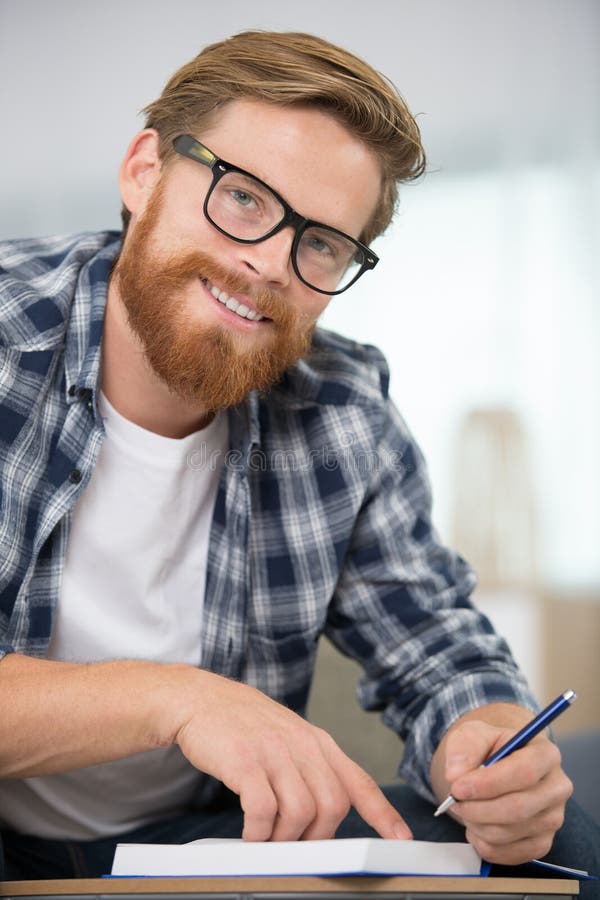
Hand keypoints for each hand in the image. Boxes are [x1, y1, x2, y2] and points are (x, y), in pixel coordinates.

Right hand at [173, 670, 411, 842]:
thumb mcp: (288, 738)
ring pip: (301, 813)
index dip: (383, 814)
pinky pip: (263, 810)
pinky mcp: (245, 761)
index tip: (400, 840)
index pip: (359, 782)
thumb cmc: (243, 724)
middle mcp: (302, 745)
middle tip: (294, 845)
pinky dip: (258, 832)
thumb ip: (310, 769)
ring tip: (266, 840)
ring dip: (284, 839)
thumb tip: (325, 817)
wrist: (200, 699)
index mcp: (318, 742)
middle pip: (332, 807)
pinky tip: (249, 833)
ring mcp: (274, 751)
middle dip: (316, 837)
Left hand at [443, 719, 572, 864]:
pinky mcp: (542, 843)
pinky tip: (477, 825)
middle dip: (477, 809)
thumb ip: (464, 747)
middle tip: (454, 801)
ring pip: (508, 833)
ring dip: (476, 824)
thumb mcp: (473, 734)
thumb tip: (456, 774)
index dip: (488, 784)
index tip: (457, 787)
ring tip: (465, 808)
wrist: (496, 767)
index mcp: (546, 754)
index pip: (524, 773)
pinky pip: (508, 854)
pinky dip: (483, 843)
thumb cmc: (489, 749)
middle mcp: (557, 788)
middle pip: (517, 808)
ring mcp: (552, 819)